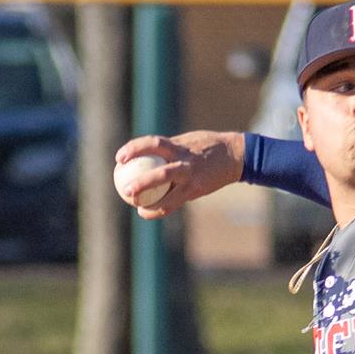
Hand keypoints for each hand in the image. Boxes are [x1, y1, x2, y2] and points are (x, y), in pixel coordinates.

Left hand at [113, 131, 243, 218]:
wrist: (234, 156)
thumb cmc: (208, 146)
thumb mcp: (187, 142)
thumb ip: (168, 148)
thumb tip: (144, 153)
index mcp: (180, 147)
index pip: (152, 144)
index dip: (134, 149)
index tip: (119, 158)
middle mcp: (185, 163)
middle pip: (159, 174)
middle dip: (141, 183)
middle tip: (125, 189)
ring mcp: (192, 179)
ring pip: (167, 196)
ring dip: (149, 204)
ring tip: (136, 206)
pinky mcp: (196, 191)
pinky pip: (174, 203)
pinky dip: (159, 209)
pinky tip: (147, 212)